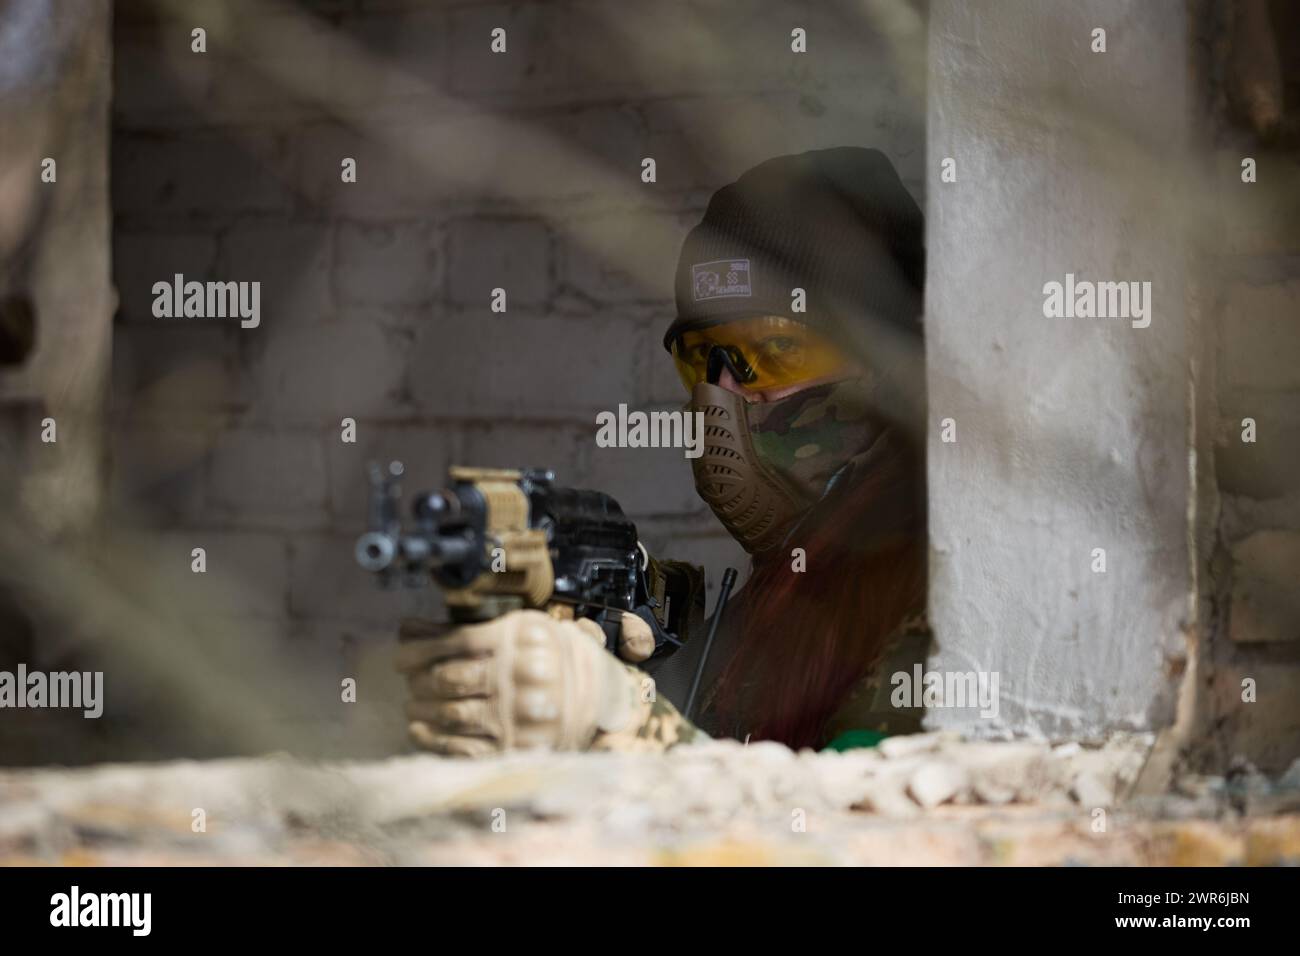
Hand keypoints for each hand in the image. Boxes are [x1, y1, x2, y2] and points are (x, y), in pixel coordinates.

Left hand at [395, 609, 652, 756]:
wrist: (600, 695)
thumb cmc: (550, 655)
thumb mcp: (518, 629)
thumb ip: (466, 629)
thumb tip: (409, 628)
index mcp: (523, 638)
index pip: (458, 642)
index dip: (420, 651)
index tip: (400, 657)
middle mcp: (523, 675)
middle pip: (450, 679)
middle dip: (420, 683)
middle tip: (410, 683)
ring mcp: (520, 715)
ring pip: (452, 713)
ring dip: (422, 710)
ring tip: (413, 705)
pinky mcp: (516, 747)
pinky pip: (462, 747)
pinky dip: (434, 740)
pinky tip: (421, 731)